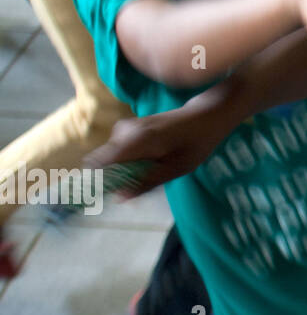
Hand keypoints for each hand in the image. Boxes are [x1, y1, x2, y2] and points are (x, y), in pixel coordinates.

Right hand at [84, 110, 229, 197]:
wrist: (205, 116)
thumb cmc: (195, 143)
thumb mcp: (176, 169)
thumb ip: (147, 182)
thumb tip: (119, 198)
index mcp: (134, 141)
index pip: (96, 162)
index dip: (93, 180)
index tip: (100, 196)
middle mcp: (123, 131)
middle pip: (101, 162)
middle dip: (114, 178)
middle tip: (139, 183)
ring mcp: (124, 127)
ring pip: (110, 158)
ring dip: (125, 169)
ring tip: (153, 168)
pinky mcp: (128, 127)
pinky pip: (118, 151)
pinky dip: (130, 160)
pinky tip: (152, 159)